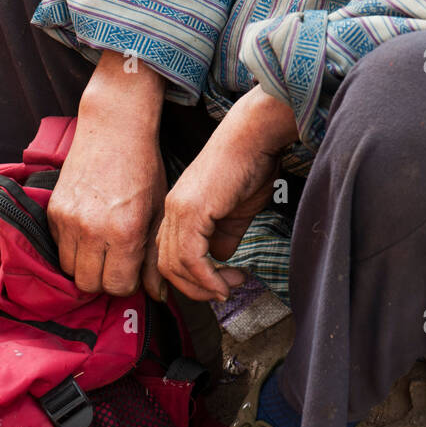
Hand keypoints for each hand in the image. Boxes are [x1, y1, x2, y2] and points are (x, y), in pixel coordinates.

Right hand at [47, 50, 167, 298]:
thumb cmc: (144, 168)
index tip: (134, 268)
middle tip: (119, 260)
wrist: (115, 130)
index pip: (118, 286)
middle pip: (90, 284)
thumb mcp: (158, 211)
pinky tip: (91, 228)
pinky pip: (59, 247)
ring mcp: (69, 220)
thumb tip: (158, 294)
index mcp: (124, 231)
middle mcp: (92, 230)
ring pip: (70, 270)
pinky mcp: (54, 211)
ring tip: (104, 245)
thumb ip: (155, 257)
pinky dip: (73, 246)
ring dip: (87, 264)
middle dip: (106, 278)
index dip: (128, 282)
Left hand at [156, 85, 298, 301]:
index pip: (171, 255)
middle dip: (195, 289)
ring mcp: (179, 210)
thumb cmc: (251, 165)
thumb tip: (220, 260)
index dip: (190, 279)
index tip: (219, 286)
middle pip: (168, 266)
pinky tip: (224, 283)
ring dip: (203, 287)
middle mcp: (172, 210)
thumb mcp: (236, 210)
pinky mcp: (192, 211)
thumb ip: (225, 236)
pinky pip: (191, 258)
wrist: (256, 135)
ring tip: (229, 287)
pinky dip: (207, 278)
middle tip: (225, 291)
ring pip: (176, 266)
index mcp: (179, 208)